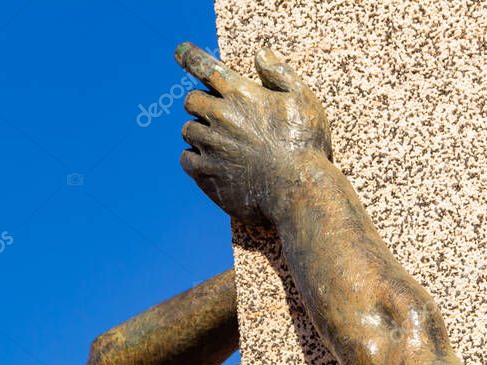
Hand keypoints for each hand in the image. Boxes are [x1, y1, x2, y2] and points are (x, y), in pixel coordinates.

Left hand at [175, 43, 332, 222]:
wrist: (299, 190)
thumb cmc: (305, 146)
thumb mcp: (303, 100)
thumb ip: (280, 74)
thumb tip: (261, 54)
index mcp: (240, 95)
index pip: (206, 67)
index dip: (191, 57)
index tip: (181, 52)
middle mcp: (220, 117)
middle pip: (191, 100)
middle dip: (201, 104)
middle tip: (216, 116)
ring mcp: (210, 146)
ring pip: (189, 131)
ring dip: (200, 133)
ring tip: (220, 144)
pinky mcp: (205, 173)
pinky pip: (186, 159)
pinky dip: (195, 159)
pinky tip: (210, 163)